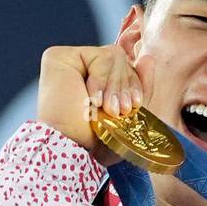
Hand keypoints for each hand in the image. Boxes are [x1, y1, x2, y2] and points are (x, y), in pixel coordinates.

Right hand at [37, 45, 155, 165]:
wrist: (71, 150)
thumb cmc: (95, 142)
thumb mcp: (128, 115)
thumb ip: (140, 87)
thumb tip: (148, 58)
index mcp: (96, 82)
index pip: (125, 68)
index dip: (133, 84)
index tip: (133, 106)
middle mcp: (81, 70)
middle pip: (120, 60)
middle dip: (124, 86)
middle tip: (116, 111)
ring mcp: (69, 62)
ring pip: (113, 55)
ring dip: (114, 86)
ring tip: (104, 108)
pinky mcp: (58, 56)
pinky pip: (101, 55)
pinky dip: (102, 79)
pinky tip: (92, 99)